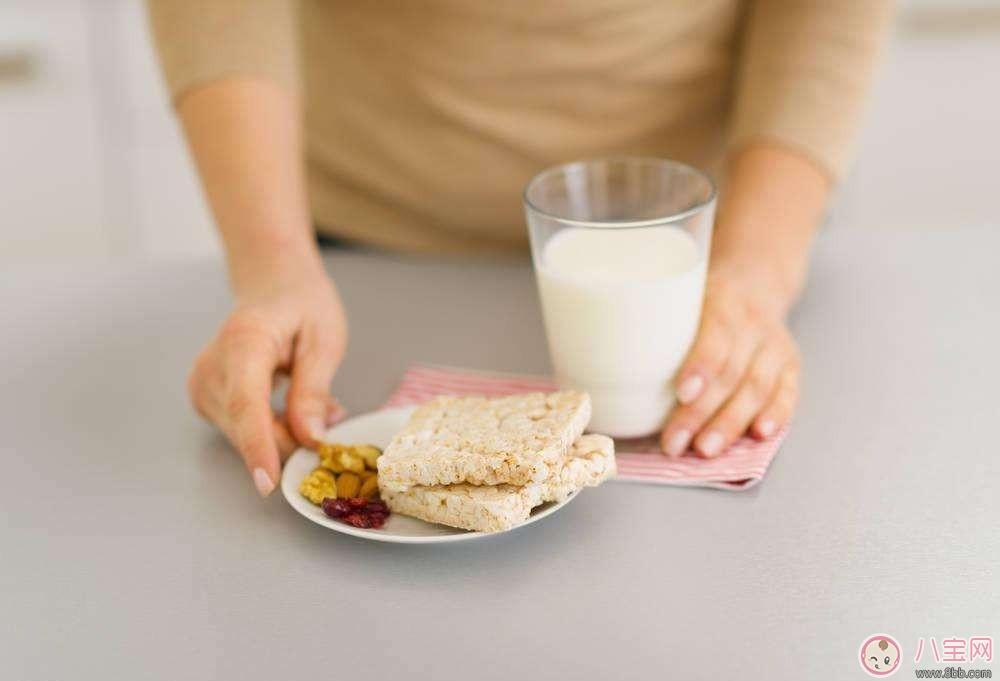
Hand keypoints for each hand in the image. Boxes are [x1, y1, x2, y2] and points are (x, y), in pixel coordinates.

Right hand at [188, 267, 347, 495]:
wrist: (272, 286)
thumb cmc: (302, 305)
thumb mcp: (324, 340)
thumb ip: (314, 390)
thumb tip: (310, 440)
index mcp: (244, 341)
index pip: (247, 404)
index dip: (259, 446)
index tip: (269, 482)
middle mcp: (212, 366)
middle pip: (248, 428)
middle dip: (292, 439)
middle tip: (330, 414)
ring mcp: (202, 384)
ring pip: (244, 436)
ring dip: (284, 433)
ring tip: (309, 398)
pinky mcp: (204, 399)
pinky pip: (241, 430)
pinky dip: (271, 429)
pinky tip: (289, 406)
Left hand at [660, 260, 799, 457]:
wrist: (754, 282)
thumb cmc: (700, 301)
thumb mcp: (677, 297)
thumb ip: (651, 323)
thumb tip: (594, 364)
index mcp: (721, 302)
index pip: (716, 336)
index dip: (701, 366)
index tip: (681, 394)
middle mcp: (753, 324)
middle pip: (732, 372)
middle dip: (703, 413)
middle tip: (676, 443)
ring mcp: (775, 345)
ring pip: (758, 388)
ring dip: (731, 423)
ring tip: (706, 449)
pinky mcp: (790, 365)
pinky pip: (787, 393)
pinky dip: (776, 415)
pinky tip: (758, 435)